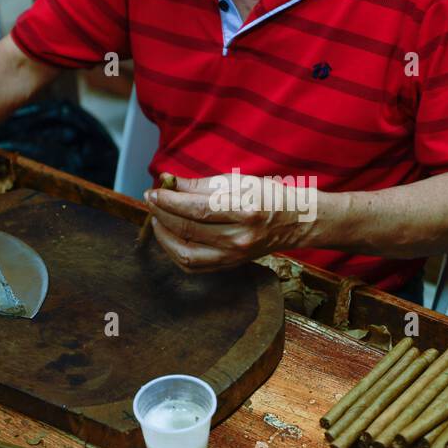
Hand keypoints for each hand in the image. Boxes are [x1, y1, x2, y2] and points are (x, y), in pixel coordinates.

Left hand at [146, 174, 319, 271]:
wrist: (296, 222)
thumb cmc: (267, 196)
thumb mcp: (238, 182)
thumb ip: (201, 185)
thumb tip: (169, 183)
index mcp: (245, 211)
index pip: (196, 209)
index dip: (169, 200)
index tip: (154, 191)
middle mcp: (240, 238)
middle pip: (188, 229)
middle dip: (162, 213)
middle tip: (151, 199)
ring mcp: (234, 256)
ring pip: (185, 253)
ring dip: (164, 235)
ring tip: (157, 217)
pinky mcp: (230, 266)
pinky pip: (193, 266)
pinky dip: (175, 251)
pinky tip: (170, 235)